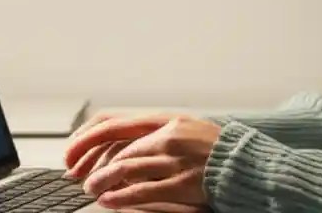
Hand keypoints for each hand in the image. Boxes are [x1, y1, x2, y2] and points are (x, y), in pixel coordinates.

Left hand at [63, 114, 222, 210]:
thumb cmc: (216, 151)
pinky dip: (120, 198)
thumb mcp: (186, 131)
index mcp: (167, 119)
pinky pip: (142, 191)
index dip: (87, 136)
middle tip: (78, 175)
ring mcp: (176, 159)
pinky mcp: (183, 183)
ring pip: (124, 168)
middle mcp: (169, 135)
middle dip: (91, 163)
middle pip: (116, 148)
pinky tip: (109, 201)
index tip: (73, 150)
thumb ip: (156, 135)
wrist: (249, 166)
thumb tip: (119, 147)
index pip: (114, 122)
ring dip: (101, 181)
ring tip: (91, 189)